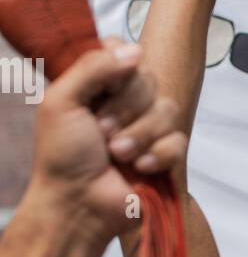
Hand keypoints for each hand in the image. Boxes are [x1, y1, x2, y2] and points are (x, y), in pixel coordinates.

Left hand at [30, 41, 186, 242]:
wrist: (79, 205)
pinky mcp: (165, 154)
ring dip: (139, 135)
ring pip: (167, 109)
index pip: (123, 52)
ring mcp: (147, 128)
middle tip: (101, 132)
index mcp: (98, 86)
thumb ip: (92, 66)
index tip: (102, 89)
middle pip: (148, 79)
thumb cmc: (62, 156)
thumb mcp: (61, 102)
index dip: (119, 67)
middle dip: (125, 109)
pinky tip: (140, 169)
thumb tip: (134, 50)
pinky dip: (157, 155)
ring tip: (117, 155)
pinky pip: (178, 140)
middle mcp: (124, 103)